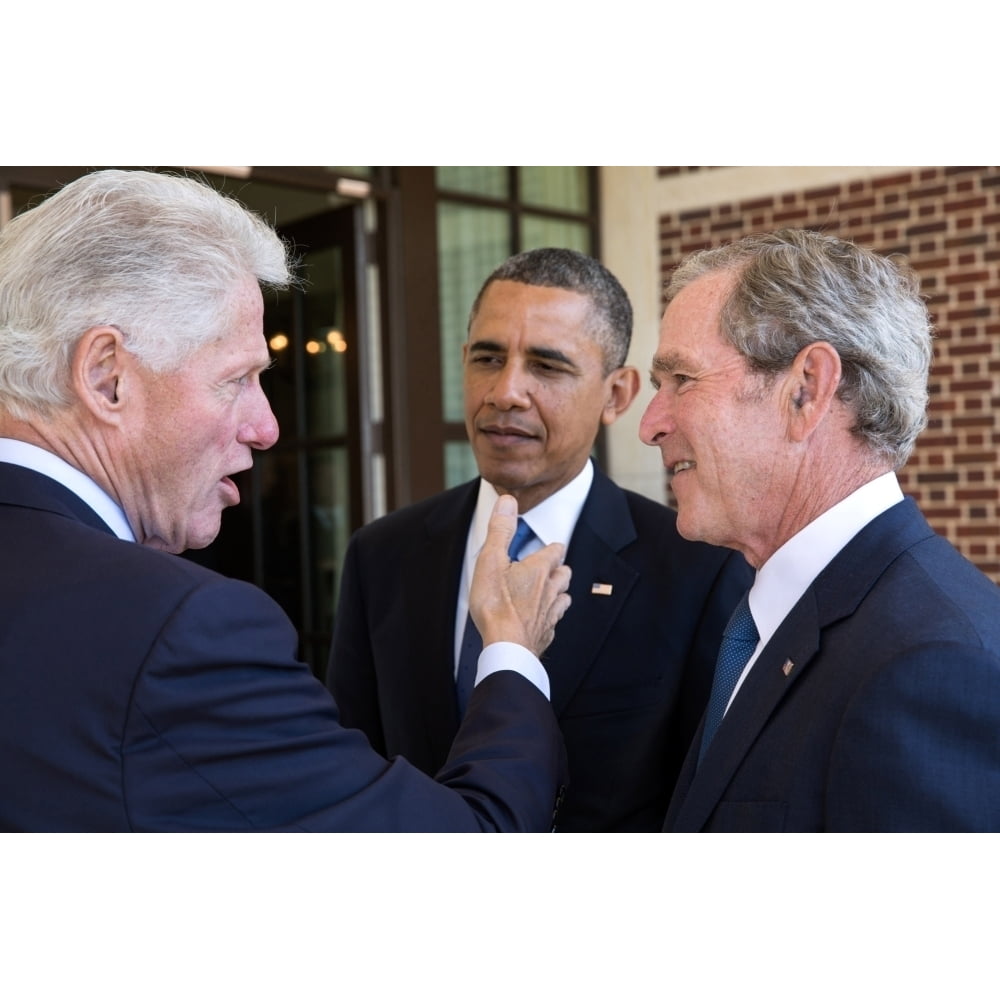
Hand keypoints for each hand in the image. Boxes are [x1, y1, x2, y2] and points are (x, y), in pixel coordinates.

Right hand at [469, 494, 571, 656]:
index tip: (549, 546)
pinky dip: (550, 618)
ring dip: (558, 592)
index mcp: (538, 570)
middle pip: (564, 574)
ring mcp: (550, 613)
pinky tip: (541, 620)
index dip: (552, 547)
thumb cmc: (496, 605)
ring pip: (563, 598)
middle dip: (559, 568)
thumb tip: (508, 501)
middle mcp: (550, 590)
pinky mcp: (545, 634)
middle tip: (550, 567)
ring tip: (550, 591)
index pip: (555, 551)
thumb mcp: (491, 560)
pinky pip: (554, 622)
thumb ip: (501, 530)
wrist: (505, 646)